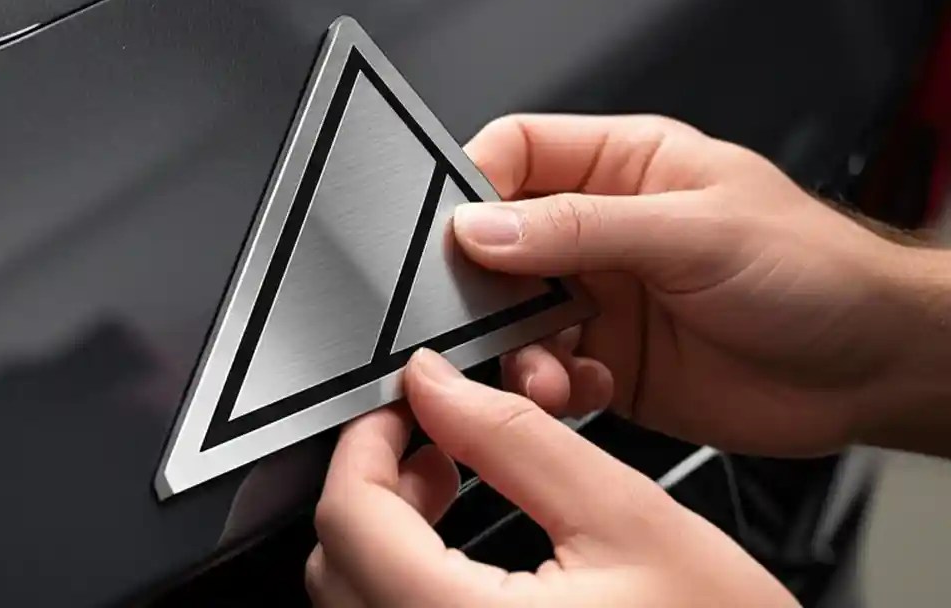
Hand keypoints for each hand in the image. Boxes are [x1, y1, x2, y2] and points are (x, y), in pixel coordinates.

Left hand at [306, 349, 796, 606]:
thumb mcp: (630, 520)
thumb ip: (518, 441)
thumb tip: (437, 383)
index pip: (349, 520)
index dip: (364, 442)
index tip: (401, 406)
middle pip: (337, 565)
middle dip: (372, 483)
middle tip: (429, 436)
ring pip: (357, 602)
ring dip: (384, 531)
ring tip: (449, 480)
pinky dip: (403, 577)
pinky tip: (459, 549)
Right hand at [455, 114, 939, 455]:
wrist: (873, 368)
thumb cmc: (817, 271)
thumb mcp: (694, 233)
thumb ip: (582, 229)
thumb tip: (482, 226)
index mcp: (623, 166)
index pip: (515, 152)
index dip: (472, 185)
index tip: (451, 231)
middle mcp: (601, 230)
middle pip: (500, 242)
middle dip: (486, 285)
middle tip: (489, 314)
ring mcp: (602, 297)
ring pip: (513, 315)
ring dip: (517, 348)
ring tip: (547, 368)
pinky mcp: (607, 361)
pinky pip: (545, 372)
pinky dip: (551, 388)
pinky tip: (585, 390)